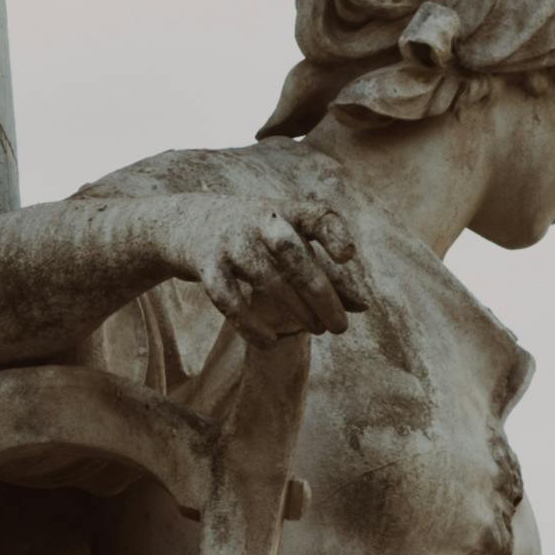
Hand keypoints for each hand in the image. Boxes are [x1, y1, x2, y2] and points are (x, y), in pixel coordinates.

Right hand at [185, 193, 371, 340]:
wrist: (191, 223)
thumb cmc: (258, 237)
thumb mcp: (291, 241)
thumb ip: (327, 271)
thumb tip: (364, 307)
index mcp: (287, 211)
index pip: (316, 216)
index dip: (334, 234)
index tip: (348, 256)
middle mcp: (259, 222)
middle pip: (293, 253)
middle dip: (320, 292)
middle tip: (341, 328)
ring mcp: (231, 242)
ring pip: (266, 279)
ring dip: (296, 309)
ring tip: (318, 330)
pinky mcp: (206, 265)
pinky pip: (227, 298)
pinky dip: (249, 323)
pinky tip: (270, 342)